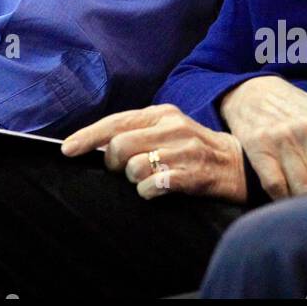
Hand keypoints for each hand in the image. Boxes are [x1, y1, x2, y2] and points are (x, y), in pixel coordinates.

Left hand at [61, 104, 246, 201]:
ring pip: (135, 168)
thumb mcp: (167, 130)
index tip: (67, 149)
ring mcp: (185, 150)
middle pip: (120, 146)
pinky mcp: (196, 173)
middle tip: (124, 172)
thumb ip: (136, 133)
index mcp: (161, 113)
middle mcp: (172, 127)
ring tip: (149, 181)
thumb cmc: (194, 149)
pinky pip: (155, 185)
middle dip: (114, 165)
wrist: (239, 165)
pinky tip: (157, 191)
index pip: (115, 122)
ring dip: (134, 181)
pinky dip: (149, 192)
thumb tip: (96, 145)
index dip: (87, 136)